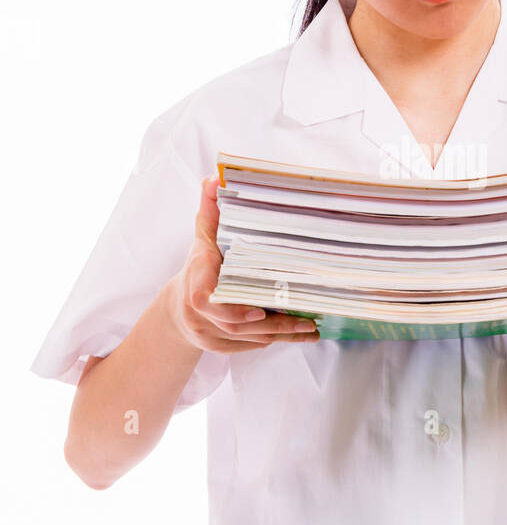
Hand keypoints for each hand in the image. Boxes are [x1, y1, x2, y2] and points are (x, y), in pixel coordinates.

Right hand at [166, 175, 320, 351]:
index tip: (259, 311)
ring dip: (281, 335)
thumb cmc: (198, 266)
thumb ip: (211, 210)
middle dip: (274, 325)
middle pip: (236, 326)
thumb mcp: (202, 237)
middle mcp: (198, 313)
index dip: (232, 309)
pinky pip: (250, 346)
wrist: (178, 307)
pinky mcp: (219, 348)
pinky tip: (299, 334)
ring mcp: (207, 333)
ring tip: (310, 328)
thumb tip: (215, 177)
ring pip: (248, 339)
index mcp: (195, 282)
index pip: (205, 300)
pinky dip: (274, 340)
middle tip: (305, 321)